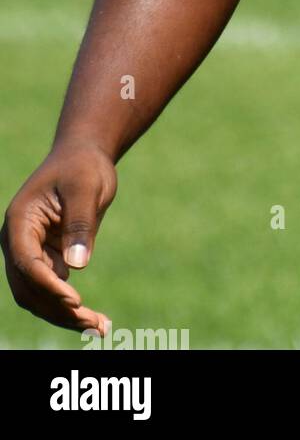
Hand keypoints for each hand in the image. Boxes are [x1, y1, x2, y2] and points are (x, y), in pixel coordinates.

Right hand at [2, 142, 116, 335]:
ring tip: (99, 327)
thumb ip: (80, 223)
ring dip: (64, 314)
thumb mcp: (86, 187)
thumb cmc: (83, 166)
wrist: (84, 155)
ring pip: (38, 296)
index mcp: (20, 222)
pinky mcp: (46, 259)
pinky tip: (93, 318)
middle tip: (92, 324)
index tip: (75, 300)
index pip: (26, 263)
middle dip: (57, 309)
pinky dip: (69, 306)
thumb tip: (77, 267)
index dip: (48, 284)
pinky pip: (52, 289)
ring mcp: (30, 253)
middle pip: (28, 288)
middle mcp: (18, 242)